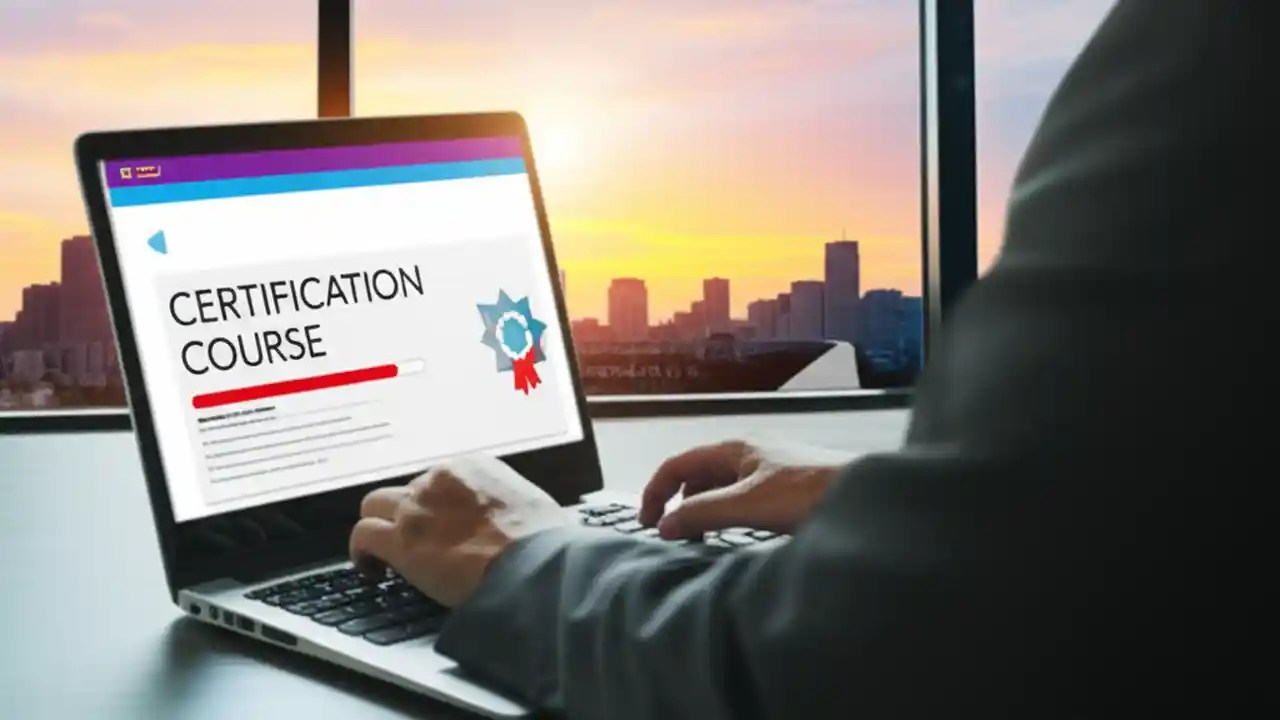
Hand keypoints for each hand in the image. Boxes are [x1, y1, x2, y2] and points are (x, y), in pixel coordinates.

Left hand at [349, 455, 571, 606]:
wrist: (533, 568)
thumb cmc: (542, 543)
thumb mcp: (529, 503)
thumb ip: (503, 503)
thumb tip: (505, 521)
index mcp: (471, 465)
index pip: (437, 478)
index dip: (435, 504)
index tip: (440, 523)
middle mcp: (438, 478)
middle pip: (404, 490)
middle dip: (405, 513)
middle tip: (414, 539)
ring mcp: (416, 508)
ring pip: (374, 507)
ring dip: (379, 527)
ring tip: (383, 554)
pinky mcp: (400, 541)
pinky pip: (363, 536)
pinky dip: (362, 552)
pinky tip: (371, 569)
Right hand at [639, 440, 853, 539]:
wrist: (861, 495)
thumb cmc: (811, 491)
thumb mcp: (747, 504)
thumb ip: (702, 513)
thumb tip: (666, 524)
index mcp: (734, 448)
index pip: (678, 465)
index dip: (656, 492)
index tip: (647, 521)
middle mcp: (748, 454)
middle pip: (697, 475)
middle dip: (678, 502)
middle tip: (669, 533)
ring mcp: (766, 470)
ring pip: (719, 488)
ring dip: (701, 510)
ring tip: (697, 537)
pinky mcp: (783, 489)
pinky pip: (740, 499)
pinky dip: (725, 515)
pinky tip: (732, 533)